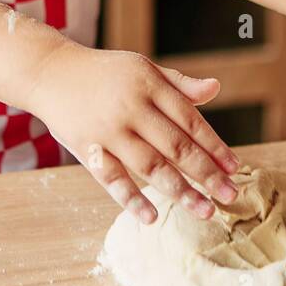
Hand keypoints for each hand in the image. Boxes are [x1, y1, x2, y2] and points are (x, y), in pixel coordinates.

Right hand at [22, 42, 238, 223]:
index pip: (190, 120)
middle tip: (230, 195)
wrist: (51, 71)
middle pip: (176, 146)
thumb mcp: (142, 68)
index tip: (234, 167)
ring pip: (151, 166)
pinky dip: (132, 199)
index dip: (214, 145)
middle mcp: (131, 108)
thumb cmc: (104, 72)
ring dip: (180, 191)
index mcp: (149, 85)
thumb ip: (179, 84)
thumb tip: (216, 88)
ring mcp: (109, 130)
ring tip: (205, 211)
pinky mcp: (87, 148)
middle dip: (206, 173)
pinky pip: (112, 179)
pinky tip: (152, 216)